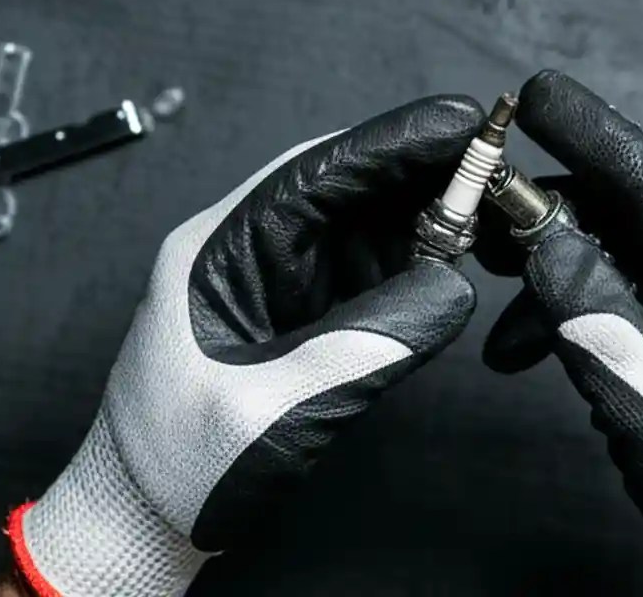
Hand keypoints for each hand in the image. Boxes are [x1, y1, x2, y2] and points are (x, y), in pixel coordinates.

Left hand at [8, 96, 487, 595]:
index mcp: (218, 251)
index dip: (392, 142)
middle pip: (346, 188)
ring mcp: (276, 282)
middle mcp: (248, 251)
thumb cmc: (179, 468)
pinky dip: (414, 264)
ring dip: (425, 220)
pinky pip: (366, 271)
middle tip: (499, 174)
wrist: (143, 518)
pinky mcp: (299, 315)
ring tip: (489, 221)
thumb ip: (362, 347)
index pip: (315, 172)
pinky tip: (451, 266)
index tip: (461, 123)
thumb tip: (453, 289)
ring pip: (363, 226)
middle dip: (422, 175)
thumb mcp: (271, 411)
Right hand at [479, 72, 642, 596]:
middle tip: (481, 226)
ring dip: (559, 280)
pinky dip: (586, 314)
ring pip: (626, 255)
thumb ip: (593, 316)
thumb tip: (541, 235)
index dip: (588, 130)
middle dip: (551, 213)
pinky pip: (639, 295)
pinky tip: (542, 353)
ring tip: (505, 330)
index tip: (534, 97)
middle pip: (633, 208)